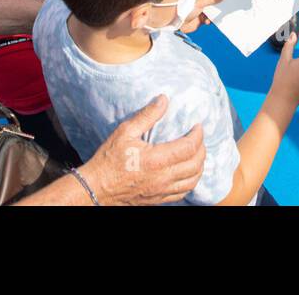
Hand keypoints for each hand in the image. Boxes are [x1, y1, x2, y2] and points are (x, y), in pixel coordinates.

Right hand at [78, 94, 205, 204]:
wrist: (96, 188)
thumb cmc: (108, 159)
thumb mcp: (125, 132)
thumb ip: (147, 115)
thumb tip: (163, 99)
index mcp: (155, 160)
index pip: (189, 147)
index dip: (198, 135)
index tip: (197, 126)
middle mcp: (162, 178)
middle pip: (195, 165)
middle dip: (202, 149)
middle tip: (199, 138)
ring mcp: (161, 191)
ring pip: (192, 181)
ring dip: (200, 166)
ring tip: (197, 154)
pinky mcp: (158, 199)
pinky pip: (183, 193)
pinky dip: (191, 181)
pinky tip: (188, 172)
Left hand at [179, 0, 223, 33]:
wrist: (176, 23)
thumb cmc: (183, 9)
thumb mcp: (199, 2)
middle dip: (218, 1)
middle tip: (224, 3)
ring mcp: (201, 8)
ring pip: (213, 8)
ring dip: (215, 11)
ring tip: (216, 13)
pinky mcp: (201, 17)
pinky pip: (210, 17)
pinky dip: (210, 19)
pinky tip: (207, 20)